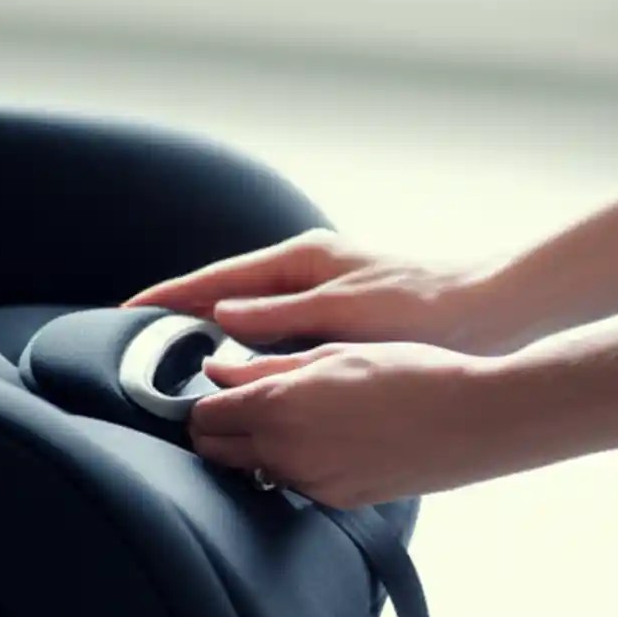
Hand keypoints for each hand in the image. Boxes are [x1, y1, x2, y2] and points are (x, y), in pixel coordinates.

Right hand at [124, 229, 512, 353]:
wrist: (490, 308)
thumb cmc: (422, 308)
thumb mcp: (344, 314)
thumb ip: (280, 316)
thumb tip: (220, 316)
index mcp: (301, 258)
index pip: (215, 278)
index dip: (170, 297)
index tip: (127, 312)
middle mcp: (305, 265)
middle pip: (226, 287)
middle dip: (182, 309)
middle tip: (138, 336)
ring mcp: (320, 284)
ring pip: (248, 305)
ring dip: (211, 323)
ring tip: (173, 348)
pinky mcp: (336, 306)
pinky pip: (272, 320)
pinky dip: (246, 336)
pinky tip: (238, 357)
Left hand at [189, 342, 535, 507]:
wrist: (472, 419)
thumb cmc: (408, 370)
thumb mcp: (331, 353)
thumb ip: (265, 366)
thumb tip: (215, 371)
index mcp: (277, 407)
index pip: (203, 417)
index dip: (200, 402)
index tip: (212, 388)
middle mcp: (284, 452)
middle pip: (214, 451)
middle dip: (214, 430)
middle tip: (237, 404)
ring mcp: (310, 482)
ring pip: (252, 470)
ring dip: (252, 448)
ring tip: (286, 417)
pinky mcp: (336, 500)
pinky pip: (292, 483)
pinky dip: (290, 464)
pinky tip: (321, 438)